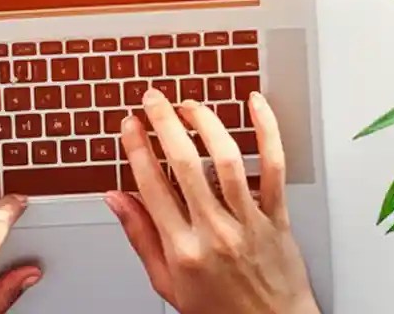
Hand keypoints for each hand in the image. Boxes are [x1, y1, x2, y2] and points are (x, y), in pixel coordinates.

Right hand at [104, 90, 320, 313]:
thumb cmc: (220, 310)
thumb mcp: (167, 283)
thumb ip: (140, 237)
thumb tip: (115, 199)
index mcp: (182, 249)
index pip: (152, 186)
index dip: (137, 148)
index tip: (129, 126)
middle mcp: (214, 232)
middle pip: (184, 164)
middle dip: (164, 123)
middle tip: (153, 100)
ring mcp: (248, 222)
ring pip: (226, 159)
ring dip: (205, 123)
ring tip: (190, 105)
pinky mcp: (278, 216)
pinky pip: (273, 167)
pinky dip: (267, 131)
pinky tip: (254, 105)